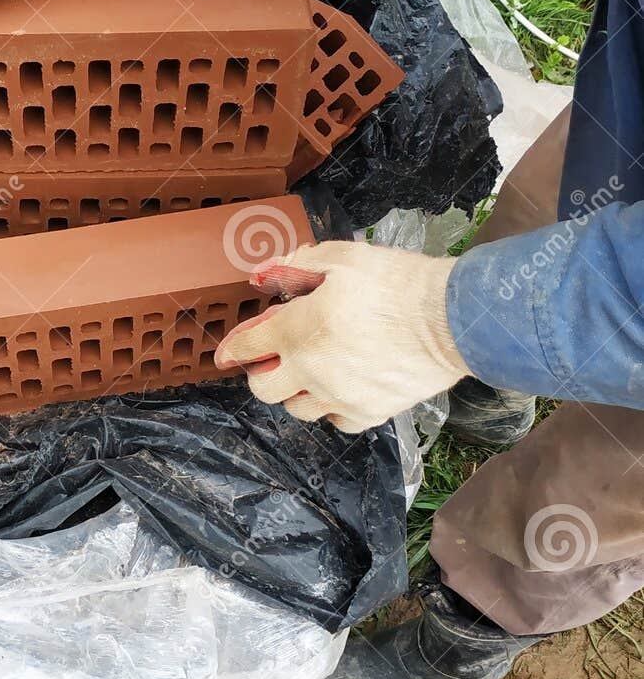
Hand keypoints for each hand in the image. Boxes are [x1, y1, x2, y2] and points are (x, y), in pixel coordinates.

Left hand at [215, 241, 468, 432]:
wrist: (452, 319)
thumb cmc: (396, 282)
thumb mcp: (340, 258)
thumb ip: (294, 267)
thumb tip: (261, 275)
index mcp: (297, 331)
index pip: (248, 346)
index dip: (233, 348)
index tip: (227, 353)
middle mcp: (311, 372)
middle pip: (263, 389)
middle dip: (261, 372)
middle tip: (273, 358)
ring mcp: (339, 397)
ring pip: (297, 408)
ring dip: (296, 390)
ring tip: (312, 369)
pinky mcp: (369, 412)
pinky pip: (336, 420)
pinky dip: (331, 407)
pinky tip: (340, 387)